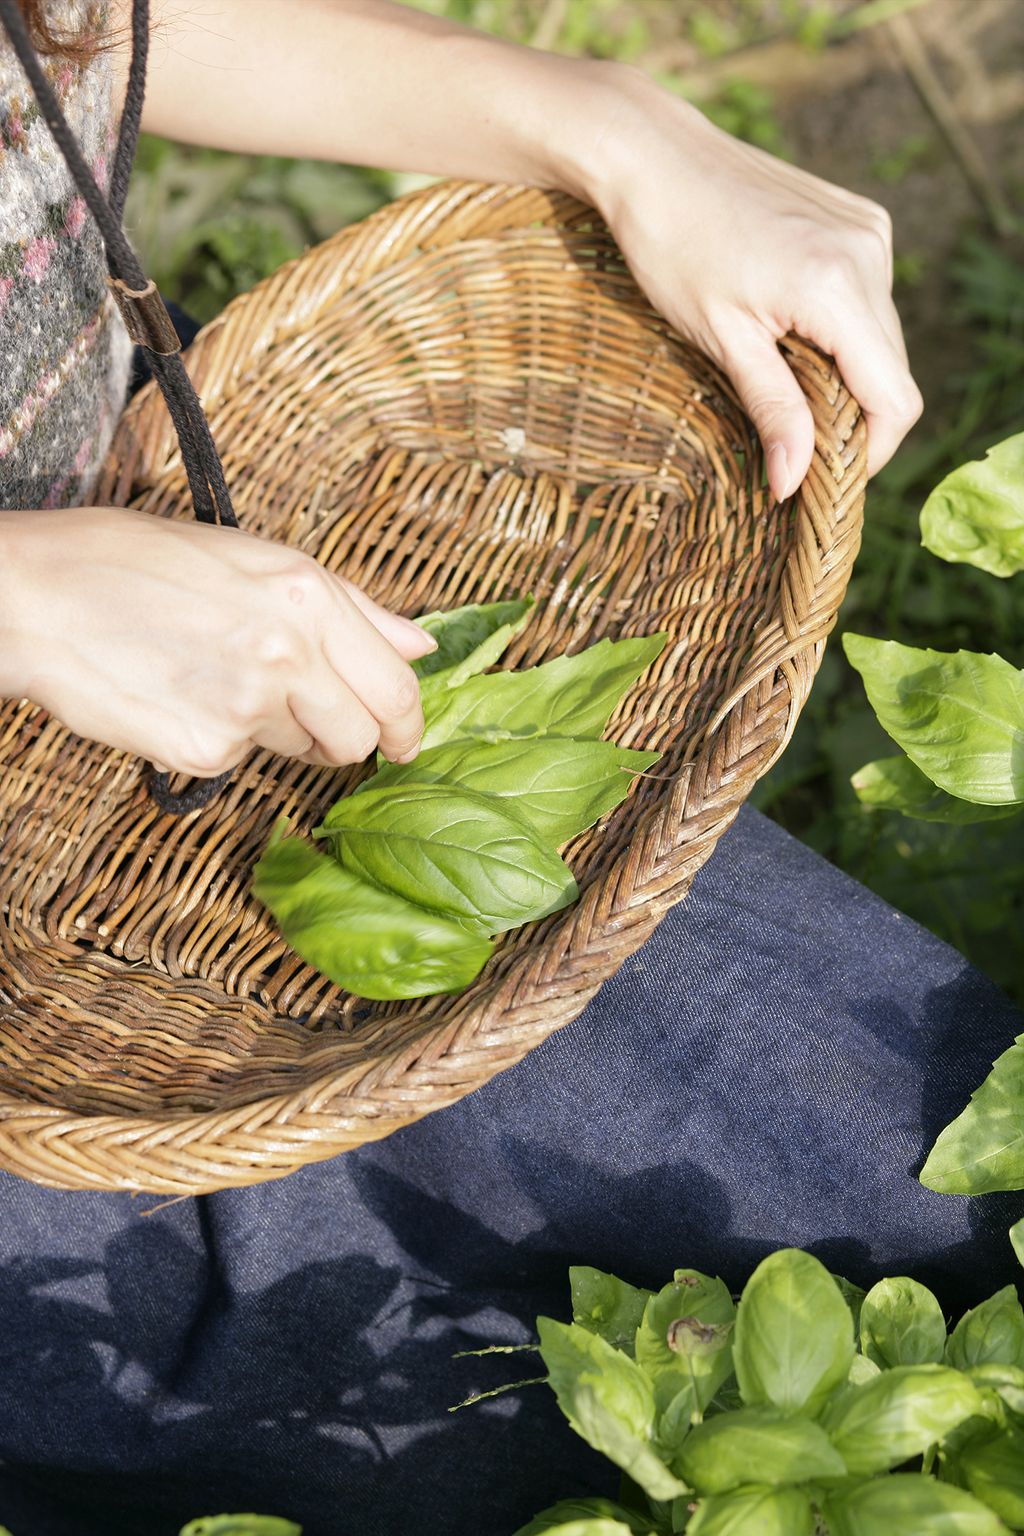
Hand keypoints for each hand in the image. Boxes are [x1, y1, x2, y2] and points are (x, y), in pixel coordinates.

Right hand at [0, 506, 434, 776]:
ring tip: (216, 678)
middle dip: (344, 739)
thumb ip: (349, 606)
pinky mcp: (205, 750)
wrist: (36, 597)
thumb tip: (421, 644)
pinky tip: (179, 696)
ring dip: (276, 730)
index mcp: (307, 594)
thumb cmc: (133, 564)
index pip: (396, 686)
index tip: (404, 739)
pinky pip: (238, 762)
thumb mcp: (252, 558)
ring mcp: (247, 706)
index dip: (408, 723)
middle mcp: (289, 652)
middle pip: (360, 737)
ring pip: (300, 751)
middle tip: (306, 720)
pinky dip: (217, 740)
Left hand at [580, 70, 922, 499]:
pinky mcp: (860, 219)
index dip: (870, 452)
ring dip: (847, 374)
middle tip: (796, 444)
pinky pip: (869, 298)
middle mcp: (868, 254)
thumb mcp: (721, 340)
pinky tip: (791, 332)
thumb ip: (772, 411)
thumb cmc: (671, 246)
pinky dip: (841, 331)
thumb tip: (794, 485)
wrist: (654, 156)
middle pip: (893, 371)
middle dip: (854, 417)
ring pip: (882, 337)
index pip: (894, 399)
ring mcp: (869, 231)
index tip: (824, 477)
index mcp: (837, 288)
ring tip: (784, 380)